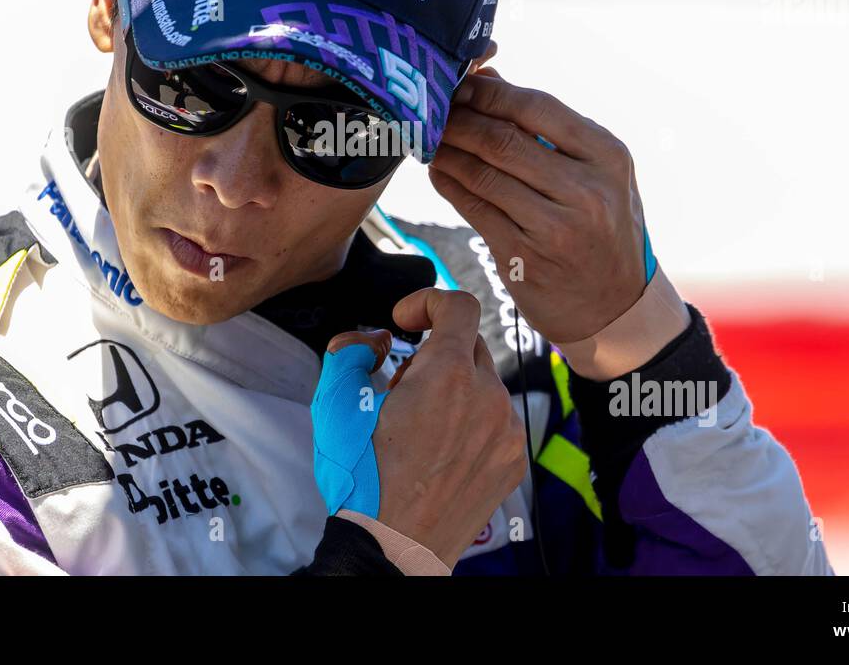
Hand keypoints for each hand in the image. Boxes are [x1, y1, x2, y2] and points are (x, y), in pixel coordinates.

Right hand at [319, 288, 526, 568]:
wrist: (393, 546)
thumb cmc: (363, 480)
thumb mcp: (336, 405)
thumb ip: (351, 353)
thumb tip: (376, 340)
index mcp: (448, 375)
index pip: (459, 304)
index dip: (427, 301)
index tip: (405, 322)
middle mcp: (488, 397)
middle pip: (469, 344)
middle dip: (435, 352)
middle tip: (402, 385)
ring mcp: (505, 431)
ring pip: (485, 383)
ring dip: (455, 388)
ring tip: (421, 424)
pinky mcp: (513, 460)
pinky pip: (496, 419)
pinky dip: (472, 420)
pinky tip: (441, 449)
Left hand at [430, 68, 647, 347]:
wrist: (616, 307)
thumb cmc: (602, 227)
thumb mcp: (597, 173)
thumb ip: (548, 128)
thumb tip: (488, 77)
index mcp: (608, 156)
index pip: (538, 107)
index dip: (490, 92)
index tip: (461, 84)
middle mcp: (587, 190)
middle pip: (504, 140)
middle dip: (459, 119)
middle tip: (432, 109)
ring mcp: (555, 228)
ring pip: (483, 174)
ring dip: (447, 151)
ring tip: (429, 138)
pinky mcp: (523, 258)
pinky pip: (474, 209)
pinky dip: (449, 184)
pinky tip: (438, 171)